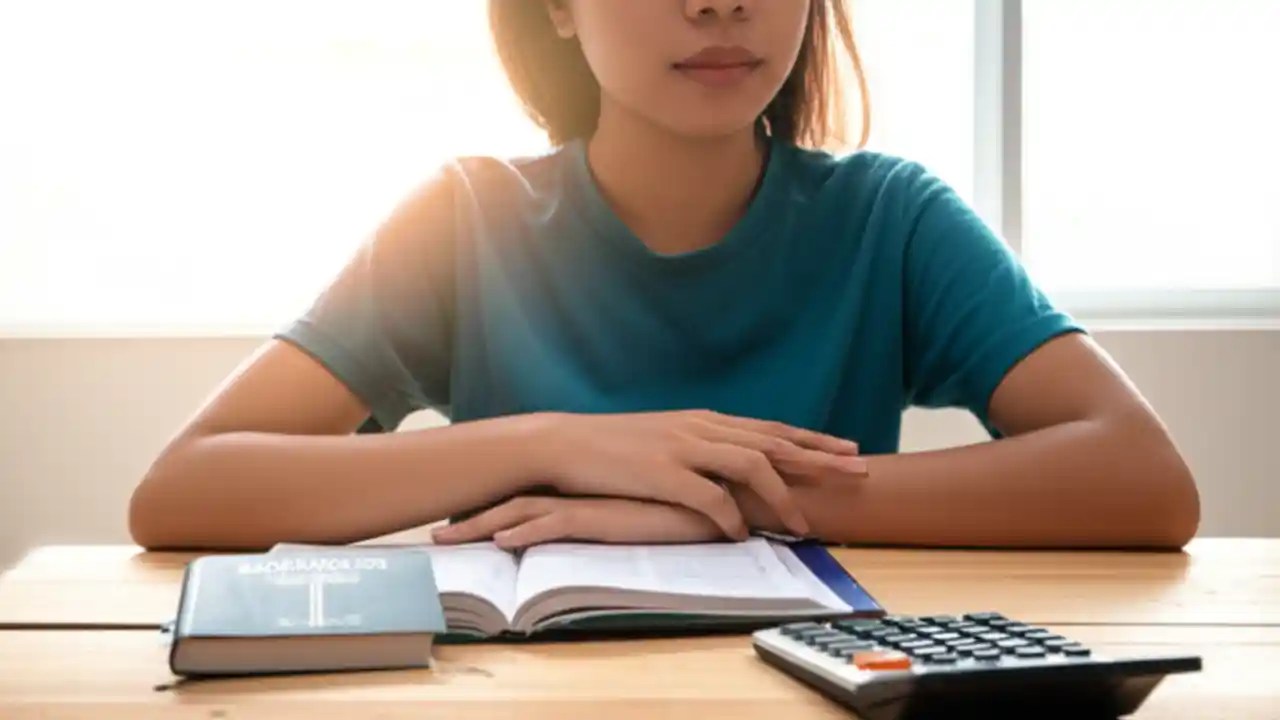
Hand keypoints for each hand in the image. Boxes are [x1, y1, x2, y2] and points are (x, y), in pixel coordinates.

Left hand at [431, 496, 724, 549]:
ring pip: (521, 510)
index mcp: (581, 489)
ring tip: (444, 539)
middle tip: (434, 533)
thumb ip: (615, 514)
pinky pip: (553, 524)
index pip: (525, 494)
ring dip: (480, 525)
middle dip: (470, 517)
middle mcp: (576, 491)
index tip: (456, 517)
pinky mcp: (601, 515)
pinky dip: (523, 532)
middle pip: (509, 499)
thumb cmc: (678, 502)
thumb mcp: (636, 510)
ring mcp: (586, 501)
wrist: (711, 493)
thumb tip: (592, 524)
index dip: (489, 506)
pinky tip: (500, 541)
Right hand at [532, 410, 866, 540]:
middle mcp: (701, 429)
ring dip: (782, 495)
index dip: (812, 440)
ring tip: (805, 523)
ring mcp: (682, 449)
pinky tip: (743, 533)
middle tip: (859, 472)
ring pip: (750, 465)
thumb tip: (731, 468)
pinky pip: (708, 497)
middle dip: (820, 459)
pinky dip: (730, 516)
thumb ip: (700, 450)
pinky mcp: (661, 473)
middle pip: (774, 442)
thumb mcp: (665, 440)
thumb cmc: (613, 448)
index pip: (770, 429)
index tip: (848, 450)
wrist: (563, 443)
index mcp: (704, 422)